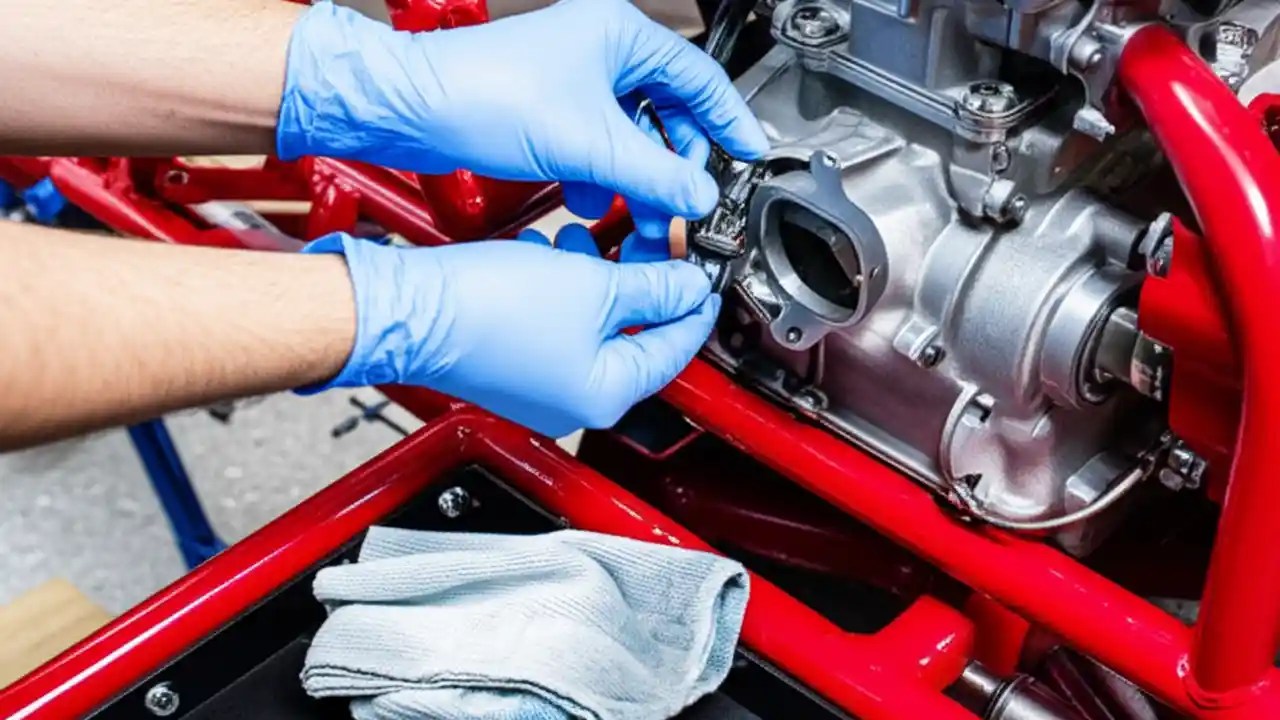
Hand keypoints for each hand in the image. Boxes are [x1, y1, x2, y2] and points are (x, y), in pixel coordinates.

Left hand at [276, 0, 766, 227]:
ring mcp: (574, 78)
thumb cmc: (482, 97)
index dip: (729, 122)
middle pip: (667, 111)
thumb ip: (655, 174)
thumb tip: (699, 195)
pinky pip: (598, 144)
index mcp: (619, 34)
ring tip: (642, 211)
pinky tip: (595, 201)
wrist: (412, 111)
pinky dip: (604, 175)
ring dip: (638, 177)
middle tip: (688, 200)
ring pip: (631, 133)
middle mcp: (599, 49)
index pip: (701, 78)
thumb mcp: (588, 143)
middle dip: (676, 163)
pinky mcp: (550, 108)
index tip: (749, 157)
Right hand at [301, 230, 718, 436]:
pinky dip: (562, 288)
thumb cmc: (486, 309)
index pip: (675, 349)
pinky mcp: (511, 362)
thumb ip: (653, 284)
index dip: (696, 304)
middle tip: (652, 240)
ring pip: (592, 324)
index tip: (706, 275)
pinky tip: (549, 254)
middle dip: (642, 280)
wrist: (410, 310)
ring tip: (589, 240)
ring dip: (598, 277)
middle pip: (634, 335)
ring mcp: (541, 385)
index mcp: (605, 394)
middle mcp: (575, 400)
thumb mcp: (595, 285)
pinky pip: (556, 323)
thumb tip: (688, 283)